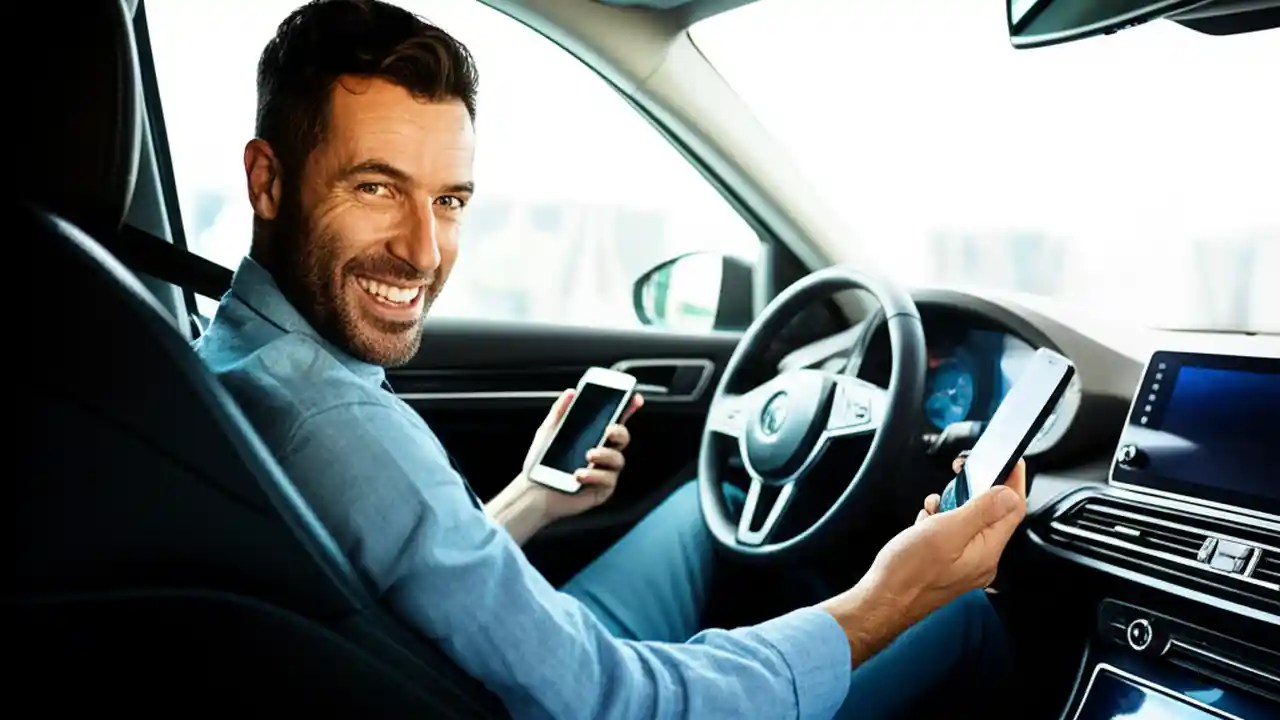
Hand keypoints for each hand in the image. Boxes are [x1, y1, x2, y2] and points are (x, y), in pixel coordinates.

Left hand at [487, 389, 643, 544]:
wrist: (533, 491)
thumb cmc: (541, 462)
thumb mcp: (548, 431)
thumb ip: (560, 411)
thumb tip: (571, 392)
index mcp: (593, 436)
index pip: (615, 419)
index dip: (628, 408)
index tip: (634, 398)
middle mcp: (602, 452)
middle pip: (623, 437)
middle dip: (620, 431)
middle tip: (608, 430)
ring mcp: (604, 471)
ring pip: (618, 459)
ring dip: (605, 454)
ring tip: (588, 455)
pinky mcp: (602, 490)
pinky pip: (608, 480)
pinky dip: (595, 475)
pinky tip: (579, 474)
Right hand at [821, 458, 1026, 664]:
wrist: (882, 601)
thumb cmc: (908, 573)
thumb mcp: (945, 533)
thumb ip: (980, 512)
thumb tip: (1008, 494)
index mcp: (987, 551)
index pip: (1013, 510)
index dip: (1014, 482)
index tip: (1010, 460)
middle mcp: (980, 559)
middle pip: (993, 514)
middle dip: (978, 490)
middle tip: (964, 472)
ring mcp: (964, 563)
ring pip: (970, 523)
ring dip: (954, 505)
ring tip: (935, 504)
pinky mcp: (946, 564)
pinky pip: (953, 534)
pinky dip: (941, 521)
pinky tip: (925, 521)